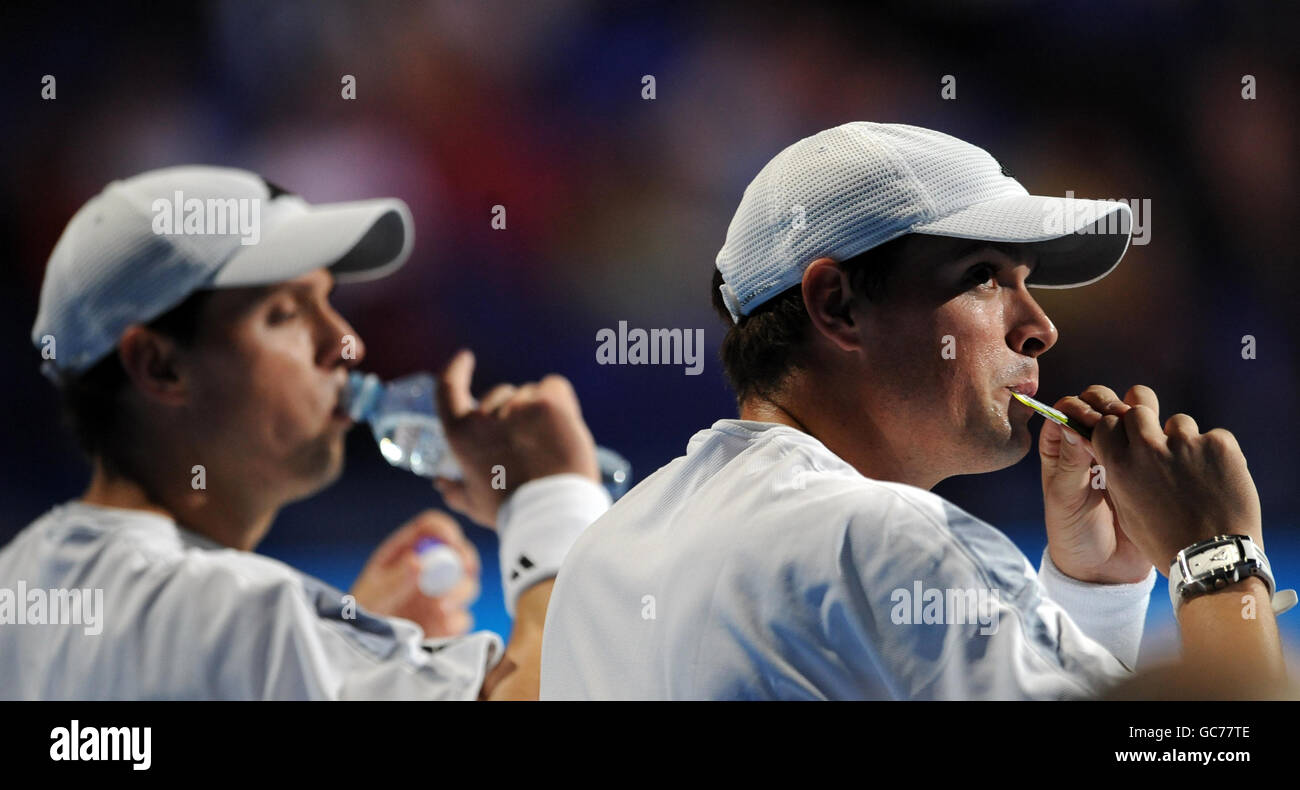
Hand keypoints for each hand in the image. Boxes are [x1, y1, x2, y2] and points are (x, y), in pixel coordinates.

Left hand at [350, 510, 479, 636]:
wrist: (362, 654)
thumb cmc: (361, 618)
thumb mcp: (372, 596)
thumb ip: (395, 579)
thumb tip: (419, 561)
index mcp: (405, 553)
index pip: (431, 528)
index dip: (445, 529)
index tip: (451, 541)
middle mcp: (428, 571)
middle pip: (460, 553)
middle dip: (464, 561)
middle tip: (459, 573)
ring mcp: (440, 596)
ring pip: (467, 585)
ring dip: (459, 593)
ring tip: (439, 608)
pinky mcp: (447, 622)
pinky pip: (462, 618)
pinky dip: (454, 622)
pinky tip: (436, 628)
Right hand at [433, 349, 599, 527]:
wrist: (553, 513)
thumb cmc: (512, 512)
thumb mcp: (476, 504)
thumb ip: (456, 491)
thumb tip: (439, 482)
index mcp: (462, 435)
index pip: (449, 390)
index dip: (456, 371)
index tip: (464, 359)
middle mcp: (486, 416)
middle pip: (499, 395)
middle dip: (511, 410)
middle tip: (528, 442)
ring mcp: (519, 406)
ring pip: (530, 393)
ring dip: (537, 410)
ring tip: (548, 445)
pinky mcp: (550, 403)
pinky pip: (554, 387)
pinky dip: (559, 400)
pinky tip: (562, 425)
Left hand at [1041, 385, 1152, 582]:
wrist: (1106, 568)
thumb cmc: (1074, 534)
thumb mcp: (1065, 500)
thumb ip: (1069, 464)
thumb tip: (1071, 426)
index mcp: (1061, 447)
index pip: (1067, 408)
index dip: (1079, 408)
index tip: (1091, 422)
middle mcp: (1090, 442)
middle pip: (1099, 402)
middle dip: (1109, 405)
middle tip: (1120, 424)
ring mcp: (1121, 450)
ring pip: (1129, 413)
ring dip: (1136, 412)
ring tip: (1141, 431)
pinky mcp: (1148, 462)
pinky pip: (1153, 435)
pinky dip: (1157, 430)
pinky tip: (1161, 443)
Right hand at [1080, 385, 1261, 573]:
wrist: (1213, 557)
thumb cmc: (1165, 540)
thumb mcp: (1126, 509)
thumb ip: (1119, 475)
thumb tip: (1120, 452)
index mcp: (1120, 465)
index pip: (1107, 423)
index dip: (1117, 430)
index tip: (1126, 439)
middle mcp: (1148, 449)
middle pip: (1138, 411)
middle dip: (1145, 423)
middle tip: (1158, 444)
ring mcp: (1186, 444)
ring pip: (1179, 422)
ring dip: (1184, 440)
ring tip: (1194, 473)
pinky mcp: (1220, 445)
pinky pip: (1214, 436)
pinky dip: (1215, 453)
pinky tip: (1217, 479)